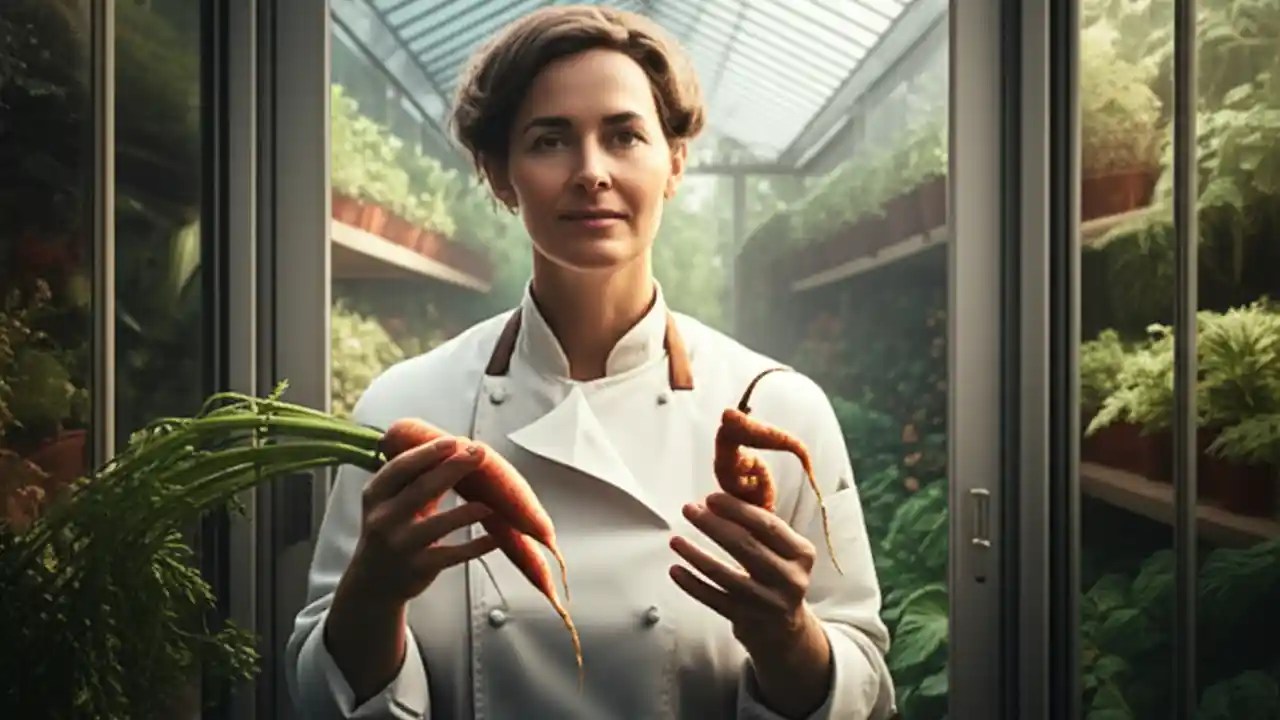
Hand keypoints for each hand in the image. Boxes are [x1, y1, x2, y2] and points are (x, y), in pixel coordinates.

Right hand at [345, 435, 498, 604]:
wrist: (373, 582)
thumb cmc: (391, 530)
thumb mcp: (391, 502)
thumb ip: (416, 479)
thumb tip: (455, 447)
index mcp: (377, 495)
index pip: (400, 468)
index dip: (426, 453)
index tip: (453, 440)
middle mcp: (384, 519)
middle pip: (422, 489)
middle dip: (453, 468)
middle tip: (479, 452)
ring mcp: (401, 545)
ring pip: (438, 525)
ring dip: (466, 513)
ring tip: (490, 502)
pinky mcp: (418, 568)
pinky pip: (453, 554)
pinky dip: (476, 547)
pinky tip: (495, 538)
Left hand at [669, 492, 833, 717]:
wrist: (785, 629)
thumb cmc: (777, 575)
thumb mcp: (782, 550)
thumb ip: (760, 525)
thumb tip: (719, 497)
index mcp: (801, 553)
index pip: (768, 525)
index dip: (737, 509)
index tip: (711, 497)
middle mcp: (789, 578)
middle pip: (745, 546)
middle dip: (712, 525)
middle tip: (689, 509)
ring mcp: (767, 602)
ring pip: (725, 575)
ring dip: (696, 555)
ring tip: (675, 540)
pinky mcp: (747, 620)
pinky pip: (713, 599)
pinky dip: (692, 584)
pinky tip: (675, 569)